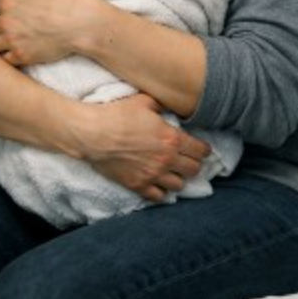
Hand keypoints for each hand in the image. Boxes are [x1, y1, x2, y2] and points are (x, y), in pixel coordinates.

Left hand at [0, 0, 95, 66]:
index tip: (11, 10)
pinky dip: (9, 56)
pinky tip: (17, 51)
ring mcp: (13, 41)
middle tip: (10, 26)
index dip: (3, 7)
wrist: (82, 23)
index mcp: (10, 2)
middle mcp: (7, 22)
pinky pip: (6, 59)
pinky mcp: (22, 56)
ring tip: (10, 40)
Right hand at [78, 94, 211, 201]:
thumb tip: (169, 107)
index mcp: (172, 139)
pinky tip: (159, 184)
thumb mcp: (145, 101)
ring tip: (174, 172)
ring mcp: (152, 175)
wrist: (93, 134)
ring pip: (178, 185)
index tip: (203, 149)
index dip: (204, 150)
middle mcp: (166, 160)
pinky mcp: (137, 185)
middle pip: (193, 170)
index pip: (200, 150)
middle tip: (189, 159)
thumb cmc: (119, 114)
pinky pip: (158, 197)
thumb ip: (162, 105)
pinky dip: (162, 191)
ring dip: (179, 178)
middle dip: (194, 164)